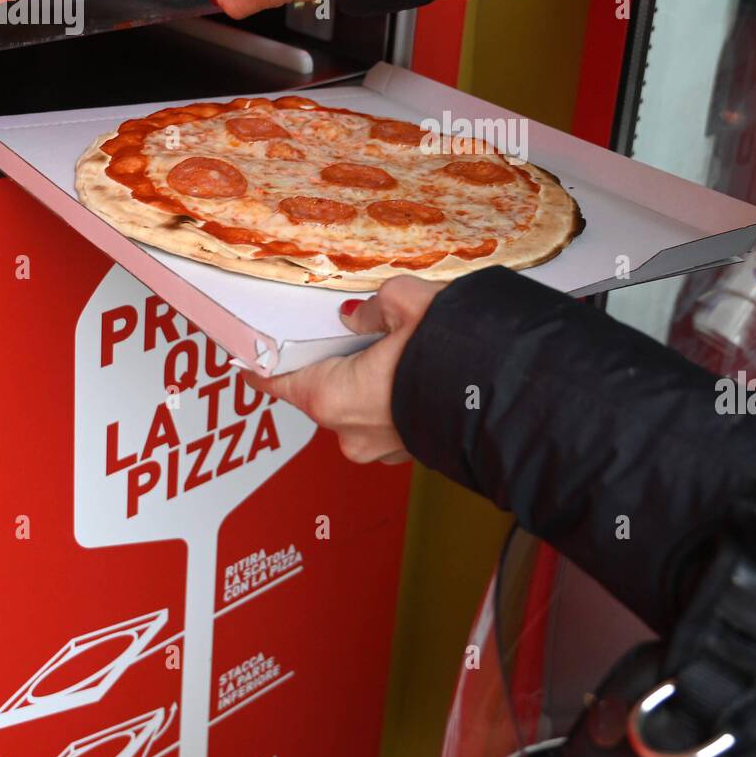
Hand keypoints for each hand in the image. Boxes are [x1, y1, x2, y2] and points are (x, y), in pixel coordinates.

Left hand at [247, 277, 444, 462]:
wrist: (508, 397)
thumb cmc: (451, 355)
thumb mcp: (405, 303)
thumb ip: (374, 305)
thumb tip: (363, 312)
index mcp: (333, 399)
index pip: (279, 383)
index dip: (263, 366)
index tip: (248, 359)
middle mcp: (351, 435)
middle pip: (324, 391)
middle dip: (336, 362)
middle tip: (352, 331)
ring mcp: (384, 450)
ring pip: (361, 407)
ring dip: (371, 382)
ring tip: (398, 348)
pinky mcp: (414, 453)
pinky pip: (391, 419)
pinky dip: (396, 397)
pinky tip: (418, 371)